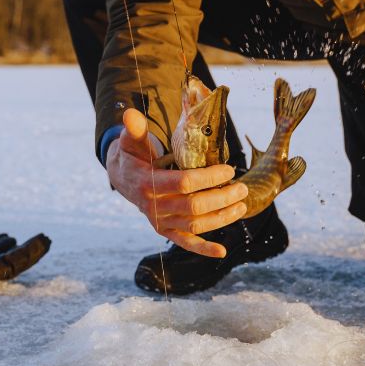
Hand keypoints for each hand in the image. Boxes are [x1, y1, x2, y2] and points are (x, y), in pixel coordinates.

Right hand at [107, 108, 247, 256]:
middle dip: (222, 198)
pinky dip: (204, 249)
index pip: (183, 183)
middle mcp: (153, 207)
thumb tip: (129, 113)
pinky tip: (222, 252)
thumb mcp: (132, 140)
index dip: (208, 178)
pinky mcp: (166, 230)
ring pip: (195, 225)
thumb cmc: (133, 154)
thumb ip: (135, 129)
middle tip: (242, 187)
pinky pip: (186, 242)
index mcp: (147, 183)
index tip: (228, 170)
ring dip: (221, 218)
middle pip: (194, 206)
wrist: (122, 177)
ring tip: (242, 205)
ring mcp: (160, 222)